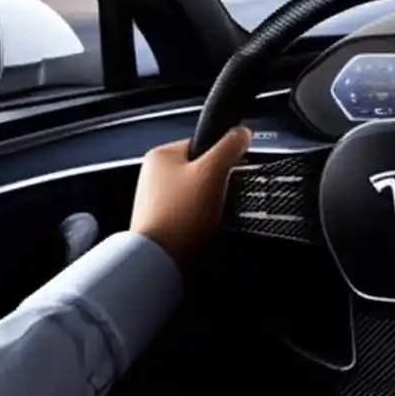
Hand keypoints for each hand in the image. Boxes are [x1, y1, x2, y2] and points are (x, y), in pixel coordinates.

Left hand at [129, 128, 251, 266]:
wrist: (161, 262)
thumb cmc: (181, 215)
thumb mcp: (213, 171)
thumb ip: (230, 146)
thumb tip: (242, 133)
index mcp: (160, 155)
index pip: (203, 144)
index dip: (224, 156)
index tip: (234, 172)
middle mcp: (152, 176)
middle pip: (201, 170)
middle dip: (218, 184)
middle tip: (225, 197)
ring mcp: (155, 202)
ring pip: (198, 195)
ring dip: (211, 205)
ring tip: (214, 217)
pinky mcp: (161, 225)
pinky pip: (190, 216)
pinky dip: (201, 222)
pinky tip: (205, 230)